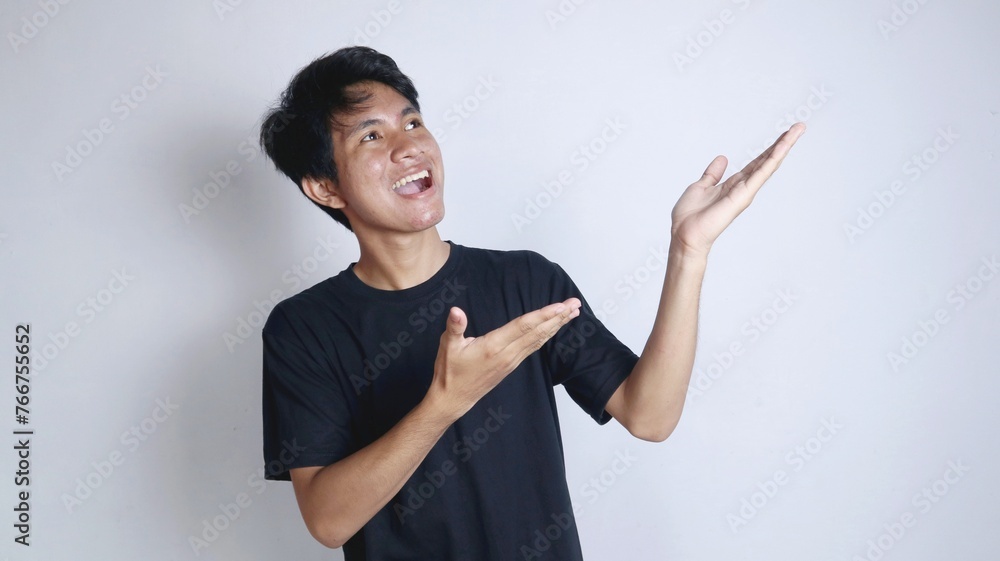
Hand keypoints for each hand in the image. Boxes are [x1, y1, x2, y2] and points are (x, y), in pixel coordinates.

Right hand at [426, 298, 580, 420]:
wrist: (453, 400)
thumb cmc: (450, 372)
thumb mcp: (448, 346)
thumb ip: (454, 327)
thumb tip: (456, 311)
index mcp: (494, 347)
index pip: (523, 327)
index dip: (543, 315)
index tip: (561, 306)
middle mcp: (507, 354)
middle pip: (538, 332)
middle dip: (559, 317)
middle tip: (575, 303)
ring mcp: (511, 361)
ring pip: (539, 340)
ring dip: (556, 325)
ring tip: (572, 313)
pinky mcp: (511, 365)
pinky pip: (534, 347)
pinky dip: (546, 335)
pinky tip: (554, 328)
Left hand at [670, 123, 806, 256]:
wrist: (685, 234)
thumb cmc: (690, 216)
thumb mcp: (701, 186)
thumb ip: (713, 174)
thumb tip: (722, 159)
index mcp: (733, 184)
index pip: (756, 162)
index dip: (769, 148)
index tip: (783, 135)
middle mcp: (743, 187)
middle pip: (767, 160)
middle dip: (783, 143)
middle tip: (799, 127)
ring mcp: (746, 191)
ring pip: (769, 164)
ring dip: (784, 146)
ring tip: (798, 130)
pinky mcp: (744, 195)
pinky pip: (761, 173)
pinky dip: (773, 159)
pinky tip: (783, 146)